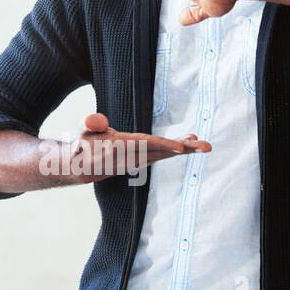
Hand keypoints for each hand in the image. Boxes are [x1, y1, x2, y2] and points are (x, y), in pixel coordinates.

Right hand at [62, 113, 209, 184]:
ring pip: (165, 153)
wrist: (84, 167)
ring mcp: (139, 159)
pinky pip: (163, 154)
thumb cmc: (84, 144)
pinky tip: (191, 142)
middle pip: (162, 150)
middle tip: (206, 147)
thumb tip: (97, 121)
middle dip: (184, 149)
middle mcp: (133, 156)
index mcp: (119, 147)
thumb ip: (91, 123)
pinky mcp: (143, 159)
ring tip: (204, 144)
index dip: (163, 145)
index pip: (144, 144)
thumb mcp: (83, 132)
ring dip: (186, 148)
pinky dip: (177, 148)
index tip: (180, 148)